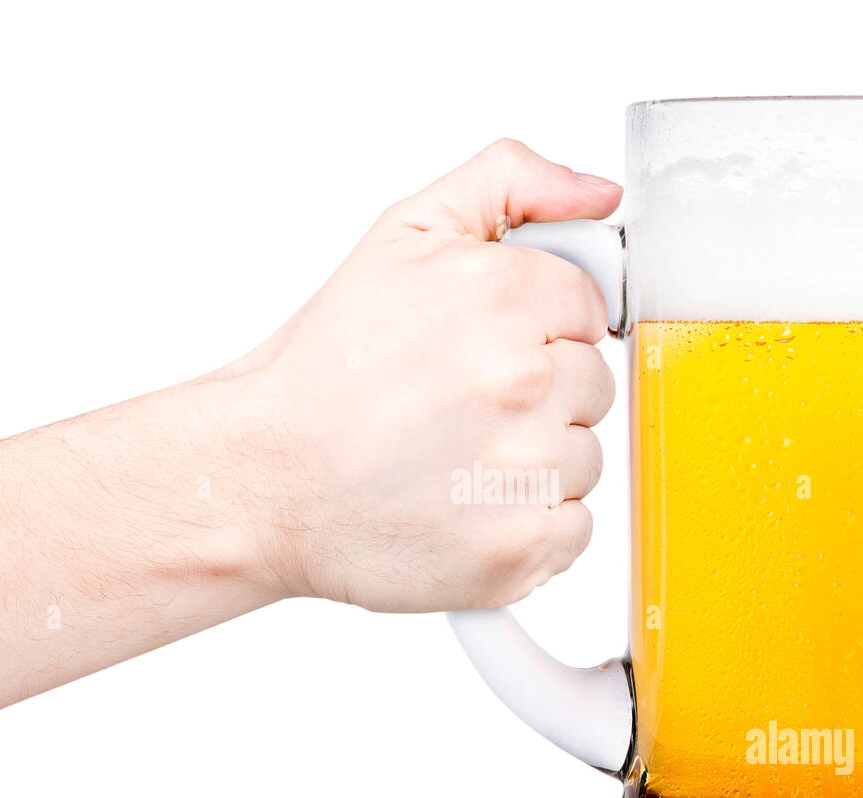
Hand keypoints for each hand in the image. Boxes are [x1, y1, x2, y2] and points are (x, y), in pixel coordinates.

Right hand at [236, 140, 622, 611]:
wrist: (264, 479)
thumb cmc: (324, 372)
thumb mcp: (404, 232)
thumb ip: (509, 184)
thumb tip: (598, 193)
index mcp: (501, 297)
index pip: (590, 309)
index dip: (540, 329)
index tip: (490, 351)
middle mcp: (522, 381)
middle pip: (593, 386)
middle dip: (539, 395)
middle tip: (461, 408)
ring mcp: (525, 472)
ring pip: (584, 460)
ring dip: (534, 465)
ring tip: (455, 461)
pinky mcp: (519, 549)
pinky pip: (575, 529)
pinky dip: (531, 527)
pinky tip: (469, 510)